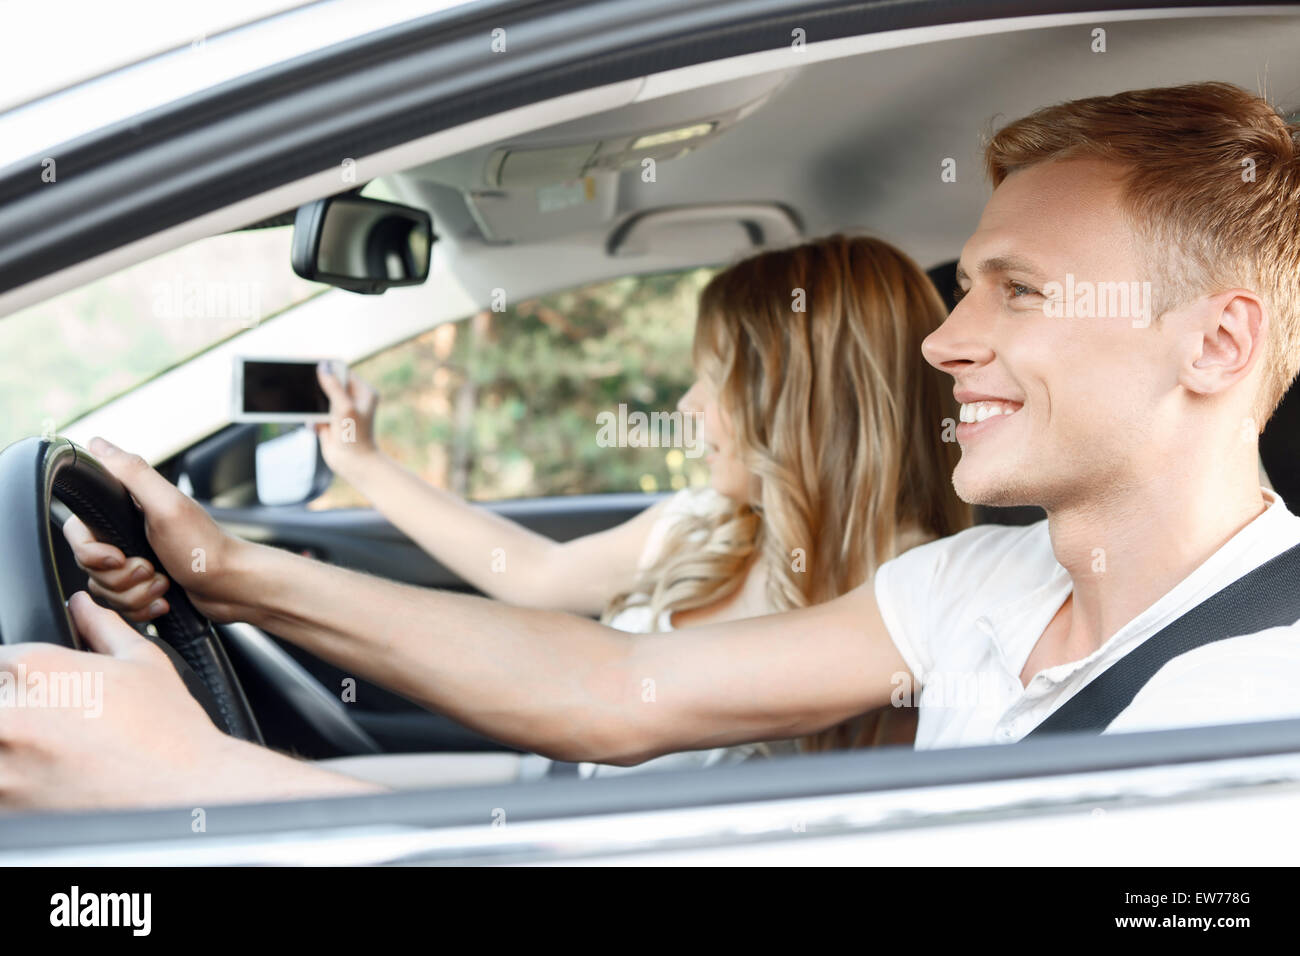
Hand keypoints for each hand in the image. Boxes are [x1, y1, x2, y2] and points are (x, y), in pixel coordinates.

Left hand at [0, 592, 382, 809]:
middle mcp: (9, 714)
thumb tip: (84, 607)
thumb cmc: (169, 731)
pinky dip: (21, 780)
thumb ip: (102, 627)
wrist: (183, 793)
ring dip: (16, 747)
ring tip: (58, 754)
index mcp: (36, 668)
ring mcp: (3, 763)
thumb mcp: (144, 662)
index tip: (43, 693)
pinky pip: (4, 782)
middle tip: (57, 726)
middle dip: (18, 711)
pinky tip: (58, 778)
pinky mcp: (6, 804)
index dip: (21, 676)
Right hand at [62, 437, 248, 622]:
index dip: (92, 552)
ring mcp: (136, 562)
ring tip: (163, 584)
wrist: (232, 588)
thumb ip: (132, 474)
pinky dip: (143, 607)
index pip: (78, 533)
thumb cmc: (204, 548)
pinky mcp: (143, 587)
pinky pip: (121, 606)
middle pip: (89, 566)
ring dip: (134, 594)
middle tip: (150, 569)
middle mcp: (128, 534)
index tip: (117, 557)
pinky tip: (164, 600)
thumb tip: (97, 444)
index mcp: (128, 510)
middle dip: (120, 577)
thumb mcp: (167, 506)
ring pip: (105, 589)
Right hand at [314, 362, 380, 479]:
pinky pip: (314, 414)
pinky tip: (316, 427)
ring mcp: (340, 412)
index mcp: (363, 392)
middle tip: (306, 388)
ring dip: (312, 405)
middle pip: (329, 385)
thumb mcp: (345, 407)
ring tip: (318, 416)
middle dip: (317, 388)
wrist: (352, 463)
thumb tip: (323, 367)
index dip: (328, 369)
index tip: (312, 365)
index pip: (343, 373)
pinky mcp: (329, 423)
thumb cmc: (355, 435)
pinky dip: (311, 418)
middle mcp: (352, 400)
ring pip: (319, 400)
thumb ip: (333, 387)